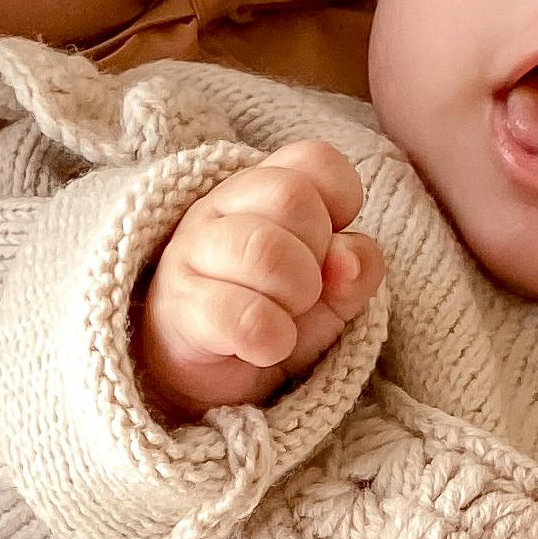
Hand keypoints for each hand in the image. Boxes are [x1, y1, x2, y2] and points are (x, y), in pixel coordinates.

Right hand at [135, 139, 383, 421]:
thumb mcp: (332, 291)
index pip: (315, 159)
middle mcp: (220, 207)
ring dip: (296, 296)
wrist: (207, 379)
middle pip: (292, 196)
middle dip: (317, 253)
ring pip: (265, 250)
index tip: (330, 246)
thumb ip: (357, 267)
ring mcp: (192, 253)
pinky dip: (272, 340)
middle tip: (304, 288)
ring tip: (286, 317)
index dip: (341, 201)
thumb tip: (348, 260)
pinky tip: (266, 346)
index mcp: (260, 188)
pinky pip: (243, 317)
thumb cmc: (272, 314)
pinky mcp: (180, 307)